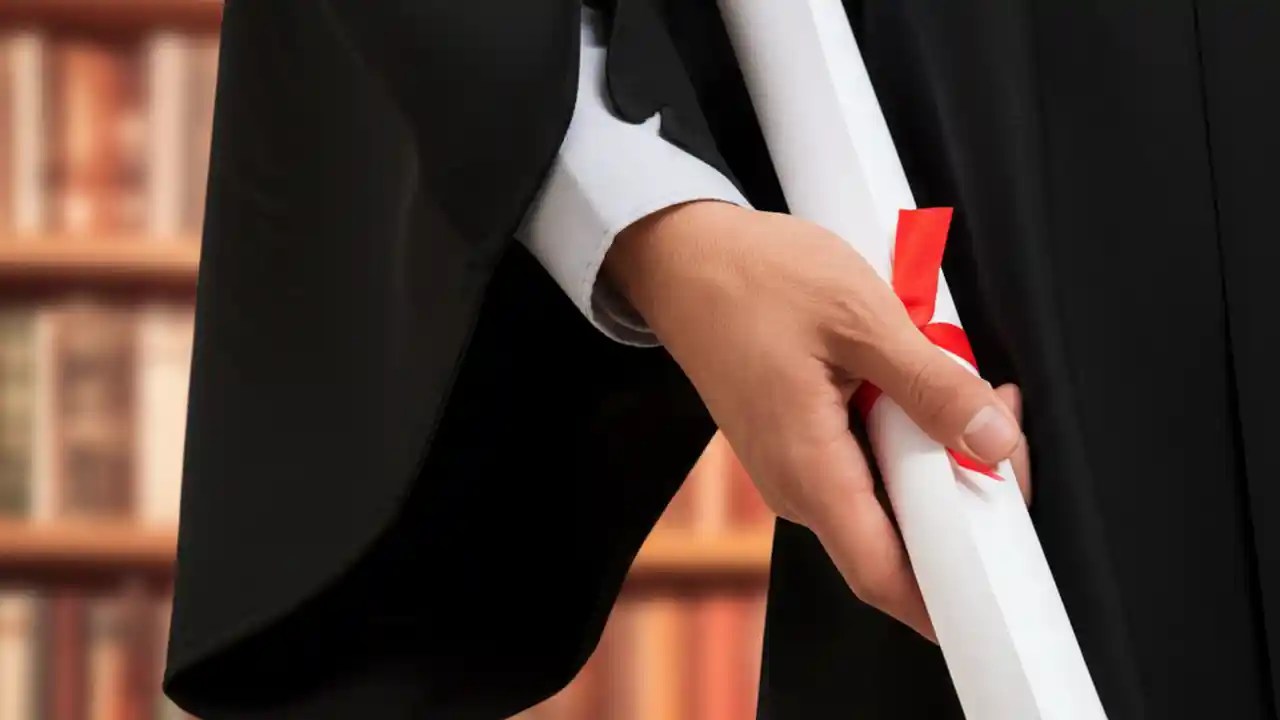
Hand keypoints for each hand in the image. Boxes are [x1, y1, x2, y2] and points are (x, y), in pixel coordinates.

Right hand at [604, 200, 1029, 639]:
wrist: (681, 255)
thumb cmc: (750, 278)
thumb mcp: (861, 317)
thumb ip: (933, 386)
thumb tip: (992, 439)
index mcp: (809, 470)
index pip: (886, 579)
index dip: (954, 589)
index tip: (1008, 555)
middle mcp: (796, 486)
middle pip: (899, 539)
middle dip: (964, 490)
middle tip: (997, 417)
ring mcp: (792, 468)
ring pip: (886, 496)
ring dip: (934, 452)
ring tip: (955, 377)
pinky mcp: (794, 444)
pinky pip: (863, 463)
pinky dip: (902, 431)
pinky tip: (912, 378)